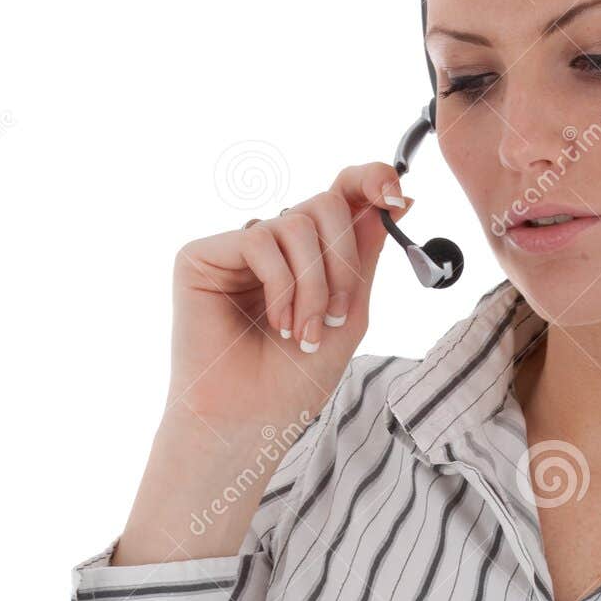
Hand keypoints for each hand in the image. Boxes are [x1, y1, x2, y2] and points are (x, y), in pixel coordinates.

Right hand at [165, 163, 413, 434]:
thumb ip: (366, 255)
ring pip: (296, 221)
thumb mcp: (350, 312)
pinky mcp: (201, 254)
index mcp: (311, 253)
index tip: (399, 198)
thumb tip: (398, 199)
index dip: (372, 180)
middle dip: (343, 260)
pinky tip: (276, 323)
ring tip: (304, 333)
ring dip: (313, 283)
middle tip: (338, 312)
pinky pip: (260, 238)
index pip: (341, 195)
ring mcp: (238, 246)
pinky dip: (282, 285)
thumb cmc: (298, 377)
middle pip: (325, 203)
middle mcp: (274, 242)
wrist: (253, 419)